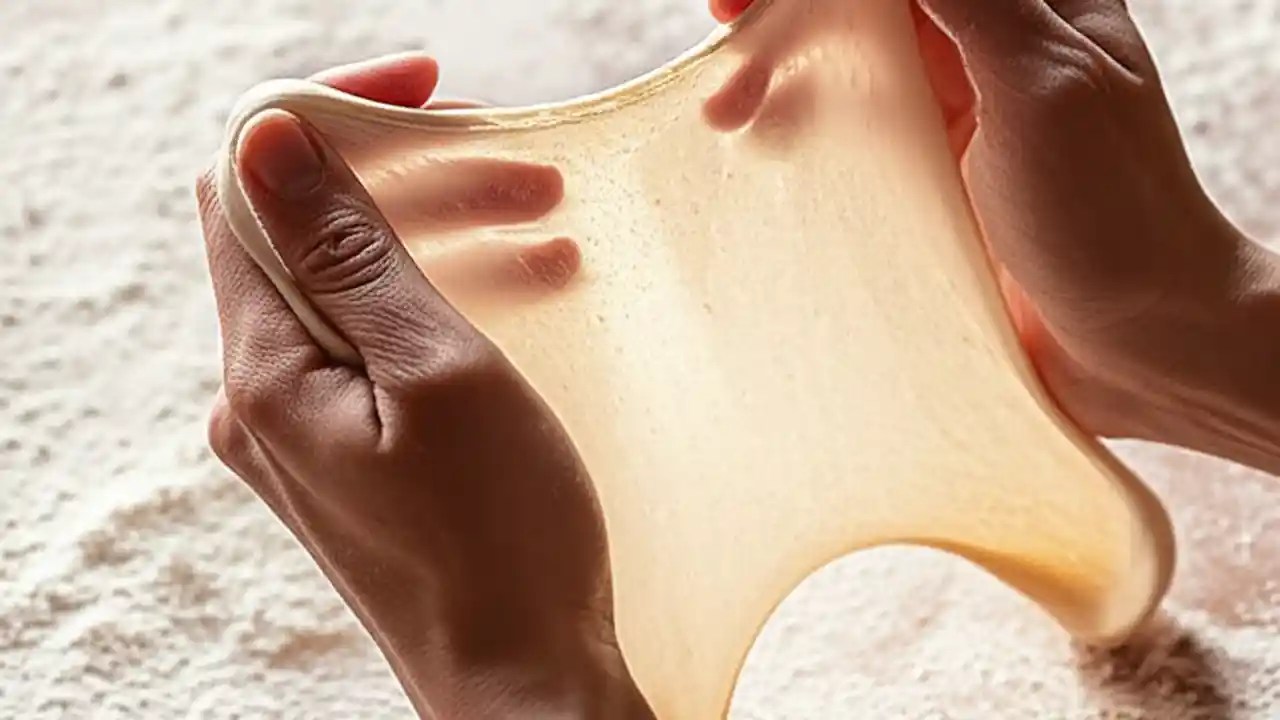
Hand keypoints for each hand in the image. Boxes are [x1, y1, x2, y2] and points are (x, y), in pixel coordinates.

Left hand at [198, 54, 649, 717]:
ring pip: (355, 290)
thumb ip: (348, 257)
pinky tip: (524, 295)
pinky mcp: (352, 457)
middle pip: (311, 236)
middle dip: (417, 184)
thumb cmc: (500, 541)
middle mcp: (264, 397)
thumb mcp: (437, 375)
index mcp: (266, 371)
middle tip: (525, 174)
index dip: (330, 120)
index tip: (427, 90)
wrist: (524, 683)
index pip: (248, 189)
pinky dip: (443, 306)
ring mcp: (306, 431)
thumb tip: (264, 144)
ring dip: (443, 243)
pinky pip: (379, 348)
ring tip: (551, 233)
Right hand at [712, 0, 1279, 472]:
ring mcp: (952, 121)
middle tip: (722, 43)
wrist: (1140, 344)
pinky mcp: (927, 186)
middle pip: (863, 9)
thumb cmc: (1114, 212)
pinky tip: (763, 152)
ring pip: (847, 69)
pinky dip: (800, 136)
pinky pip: (849, 142)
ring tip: (725, 115)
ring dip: (779, 76)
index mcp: (1026, 6)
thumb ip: (969, 1)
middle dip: (786, 19)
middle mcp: (984, 52)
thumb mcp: (1044, 80)